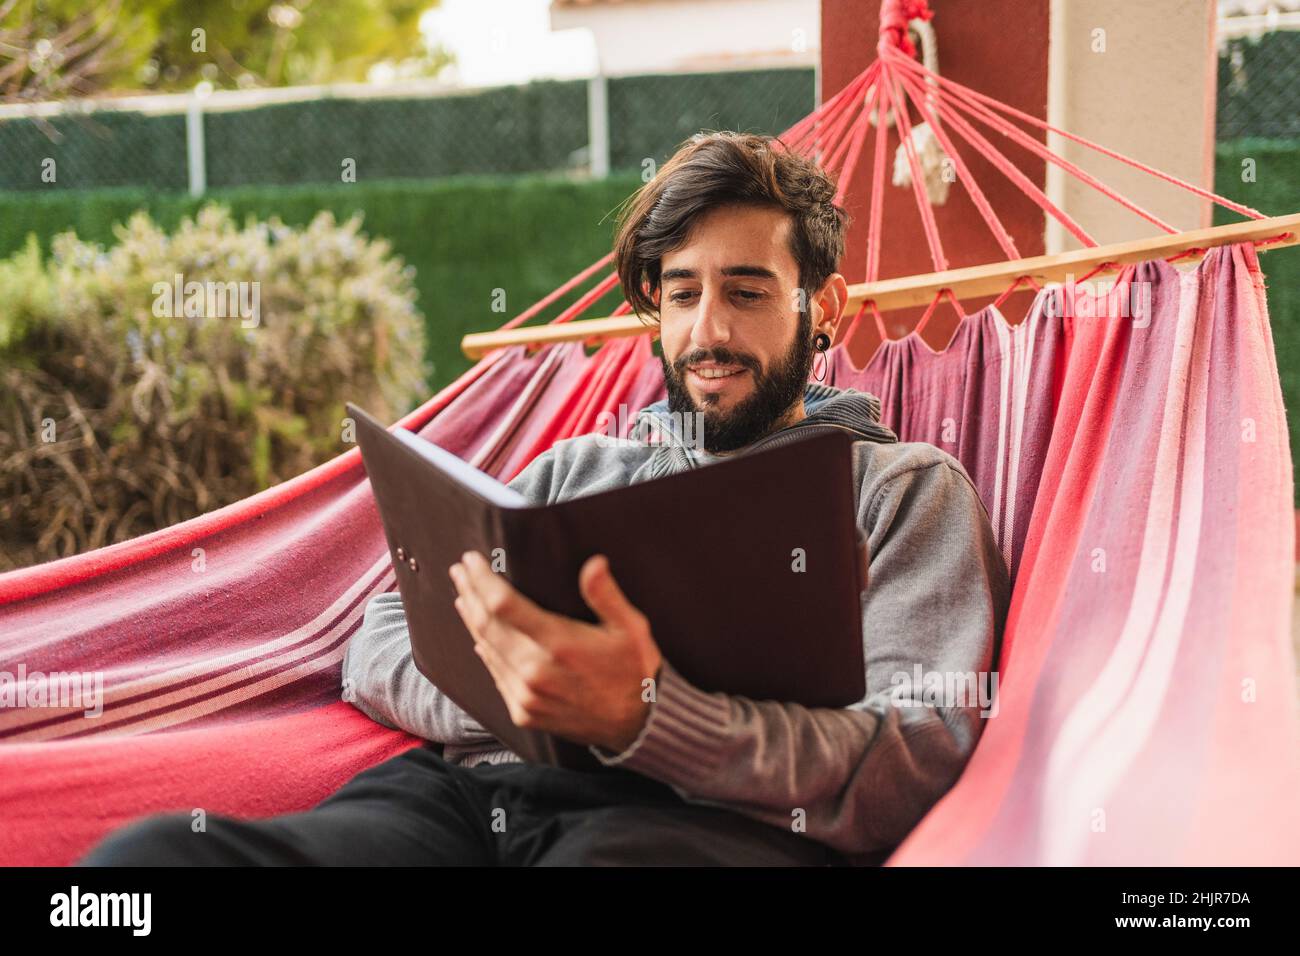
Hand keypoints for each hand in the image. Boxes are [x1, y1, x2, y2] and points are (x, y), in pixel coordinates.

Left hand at [449, 550, 662, 753]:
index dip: (482, 580)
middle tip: (459, 571)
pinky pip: (495, 674)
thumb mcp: (632, 628)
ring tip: (463, 596)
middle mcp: (536, 670)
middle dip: (470, 592)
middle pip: (486, 624)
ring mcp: (526, 694)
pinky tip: (479, 637)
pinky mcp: (524, 711)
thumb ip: (607, 595)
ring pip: (486, 648)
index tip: (472, 560)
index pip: (503, 605)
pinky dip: (484, 650)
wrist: (637, 725)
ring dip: (471, 619)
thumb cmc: (634, 669)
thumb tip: (595, 563)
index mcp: (559, 644)